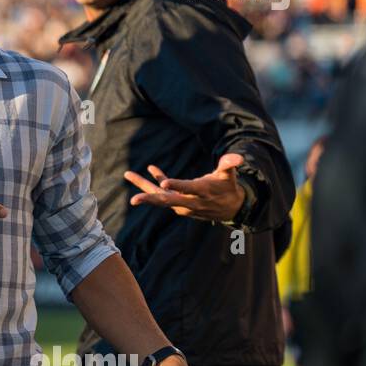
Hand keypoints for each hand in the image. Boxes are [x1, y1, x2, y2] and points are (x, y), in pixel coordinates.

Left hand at [124, 152, 246, 222]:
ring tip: (128, 174)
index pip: (188, 190)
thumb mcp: (230, 176)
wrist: (229, 208)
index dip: (178, 186)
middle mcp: (190, 201)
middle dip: (150, 199)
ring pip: (160, 195)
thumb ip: (229, 165)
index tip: (165, 183)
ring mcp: (182, 203)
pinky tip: (151, 168)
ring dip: (144, 185)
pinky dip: (157, 180)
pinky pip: (164, 191)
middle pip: (167, 200)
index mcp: (202, 193)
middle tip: (134, 200)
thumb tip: (238, 157)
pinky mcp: (179, 201)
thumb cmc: (228, 188)